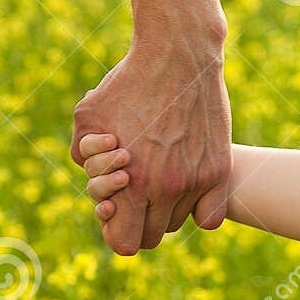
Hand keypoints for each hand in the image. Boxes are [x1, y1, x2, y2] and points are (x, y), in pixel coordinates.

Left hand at [70, 35, 231, 255]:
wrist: (179, 57)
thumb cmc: (128, 84)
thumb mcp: (87, 116)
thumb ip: (81, 156)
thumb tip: (96, 181)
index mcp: (130, 183)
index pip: (125, 243)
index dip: (115, 231)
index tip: (116, 212)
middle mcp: (166, 188)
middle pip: (152, 237)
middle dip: (139, 220)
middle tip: (136, 191)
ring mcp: (196, 180)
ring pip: (179, 223)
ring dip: (166, 209)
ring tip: (160, 177)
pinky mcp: (218, 168)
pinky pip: (211, 218)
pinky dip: (199, 210)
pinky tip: (189, 186)